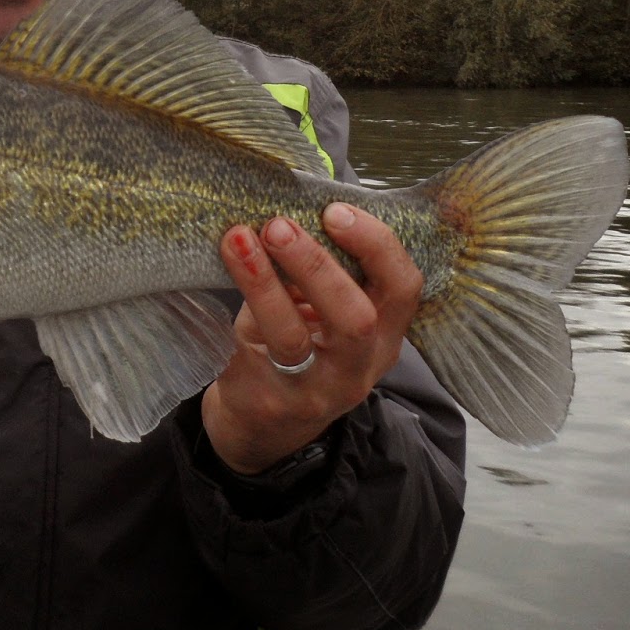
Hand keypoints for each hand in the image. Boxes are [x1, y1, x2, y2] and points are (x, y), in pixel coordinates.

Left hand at [202, 201, 422, 474]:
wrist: (263, 423)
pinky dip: (238, 303)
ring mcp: (316, 390)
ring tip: (238, 238)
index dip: (376, 246)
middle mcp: (360, 366)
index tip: (335, 210)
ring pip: (295, 335)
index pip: (403, 288)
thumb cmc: (297, 345)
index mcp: (384, 333)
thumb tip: (296, 206)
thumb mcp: (323, 312)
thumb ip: (323, 271)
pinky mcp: (271, 400)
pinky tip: (226, 269)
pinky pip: (252, 348)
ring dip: (264, 280)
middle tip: (279, 225)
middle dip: (317, 264)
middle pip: (356, 317)